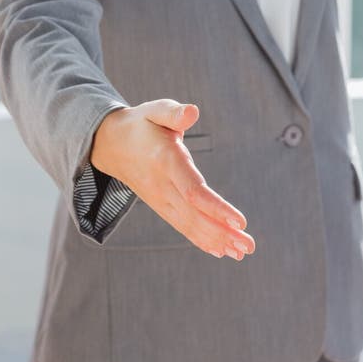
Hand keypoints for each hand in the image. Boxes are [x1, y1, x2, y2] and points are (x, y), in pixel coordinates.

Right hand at [90, 99, 255, 259]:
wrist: (112, 144)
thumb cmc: (142, 124)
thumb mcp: (156, 110)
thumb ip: (174, 113)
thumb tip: (192, 111)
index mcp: (165, 161)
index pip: (193, 191)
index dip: (216, 208)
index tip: (240, 221)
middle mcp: (162, 186)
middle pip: (194, 215)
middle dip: (223, 232)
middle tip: (249, 246)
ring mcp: (160, 200)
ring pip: (189, 225)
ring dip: (217, 240)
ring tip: (242, 251)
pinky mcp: (161, 206)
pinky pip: (182, 226)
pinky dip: (201, 240)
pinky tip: (221, 250)